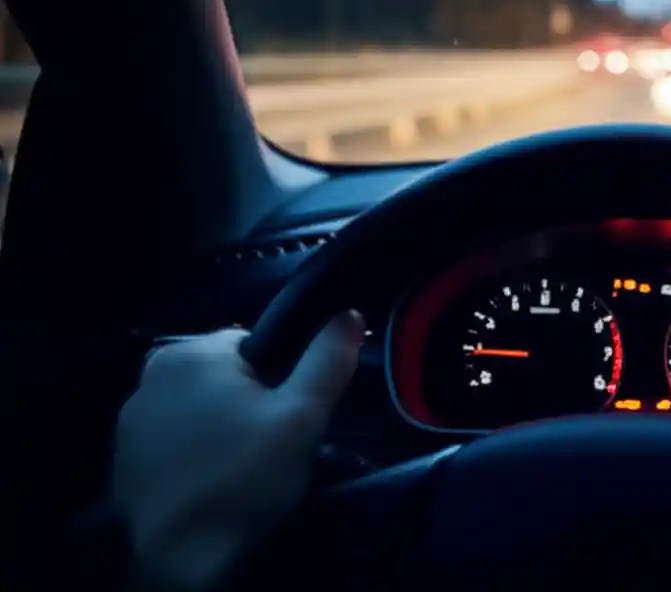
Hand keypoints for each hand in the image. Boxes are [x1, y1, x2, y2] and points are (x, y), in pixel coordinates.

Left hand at [113, 312, 363, 590]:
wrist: (181, 556)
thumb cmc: (245, 477)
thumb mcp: (302, 417)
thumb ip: (326, 361)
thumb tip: (348, 314)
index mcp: (193, 352)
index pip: (251, 343)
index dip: (279, 377)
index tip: (287, 415)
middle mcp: (151, 373)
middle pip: (222, 375)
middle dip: (247, 400)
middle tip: (268, 443)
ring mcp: (130, 418)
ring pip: (196, 406)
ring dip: (217, 424)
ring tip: (240, 466)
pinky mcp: (123, 456)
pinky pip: (171, 437)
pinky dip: (192, 450)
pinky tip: (210, 480)